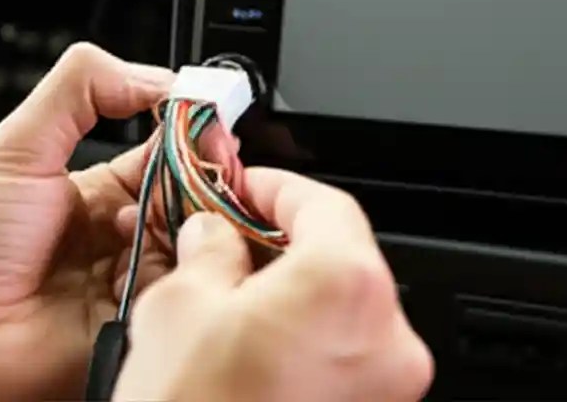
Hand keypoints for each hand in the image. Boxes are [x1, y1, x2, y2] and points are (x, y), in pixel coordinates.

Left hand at [0, 43, 175, 401]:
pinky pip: (186, 291)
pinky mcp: (142, 323)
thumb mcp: (14, 150)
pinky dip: (182, 271)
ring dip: (195, 220)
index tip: (208, 117)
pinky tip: (153, 261)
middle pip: (194, 193)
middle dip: (207, 173)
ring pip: (200, 239)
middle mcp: (124, 233)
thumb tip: (155, 75)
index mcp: (99, 189)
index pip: (168, 147)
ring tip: (164, 216)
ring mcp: (135, 280)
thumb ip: (79, 91)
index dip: (192, 129)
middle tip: (211, 161)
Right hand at [115, 170, 434, 401]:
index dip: (275, 188)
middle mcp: (387, 340)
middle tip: (231, 235)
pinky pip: (346, 359)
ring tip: (230, 295)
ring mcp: (388, 390)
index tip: (244, 186)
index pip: (324, 205)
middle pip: (342, 257)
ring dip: (294, 292)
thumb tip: (215, 232)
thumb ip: (208, 249)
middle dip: (283, 242)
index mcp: (346, 289)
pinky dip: (307, 340)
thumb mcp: (178, 308)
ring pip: (344, 311)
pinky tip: (252, 345)